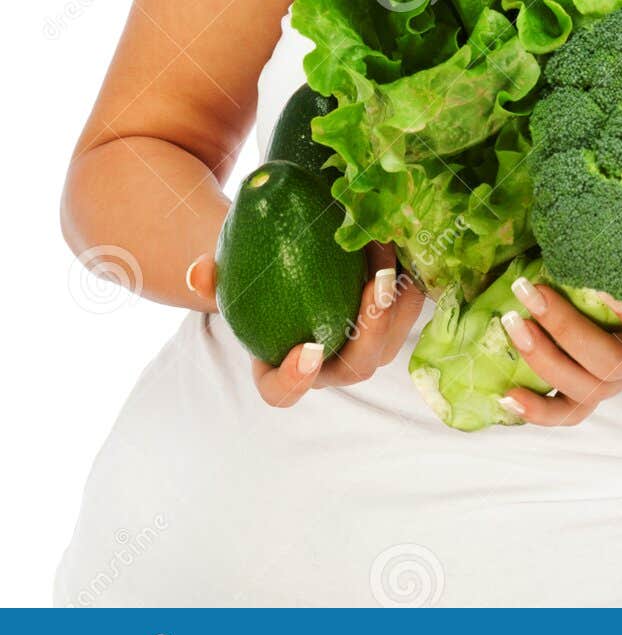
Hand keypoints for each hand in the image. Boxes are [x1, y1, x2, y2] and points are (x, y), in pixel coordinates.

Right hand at [185, 241, 426, 406]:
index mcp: (284, 367)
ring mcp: (366, 347)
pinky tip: (402, 242)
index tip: (306, 350)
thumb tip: (199, 271)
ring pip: (391, 339)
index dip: (295, 379)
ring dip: (396, 300)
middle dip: (371, 330)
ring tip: (386, 252)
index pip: (283, 392)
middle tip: (374, 288)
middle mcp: (330, 365)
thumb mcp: (233, 278)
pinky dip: (410, 281)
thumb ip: (213, 279)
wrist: (294, 265)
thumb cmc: (260, 282)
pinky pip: (409, 311)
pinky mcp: (393, 322)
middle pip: (356, 367)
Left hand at [497, 278, 621, 426]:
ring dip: (544, 360)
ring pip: (586, 390)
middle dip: (564, 328)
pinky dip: (537, 410)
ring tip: (512, 326)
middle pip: (610, 364)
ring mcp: (615, 382)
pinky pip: (568, 413)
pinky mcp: (589, 395)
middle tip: (528, 291)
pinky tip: (507, 396)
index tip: (602, 287)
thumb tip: (594, 261)